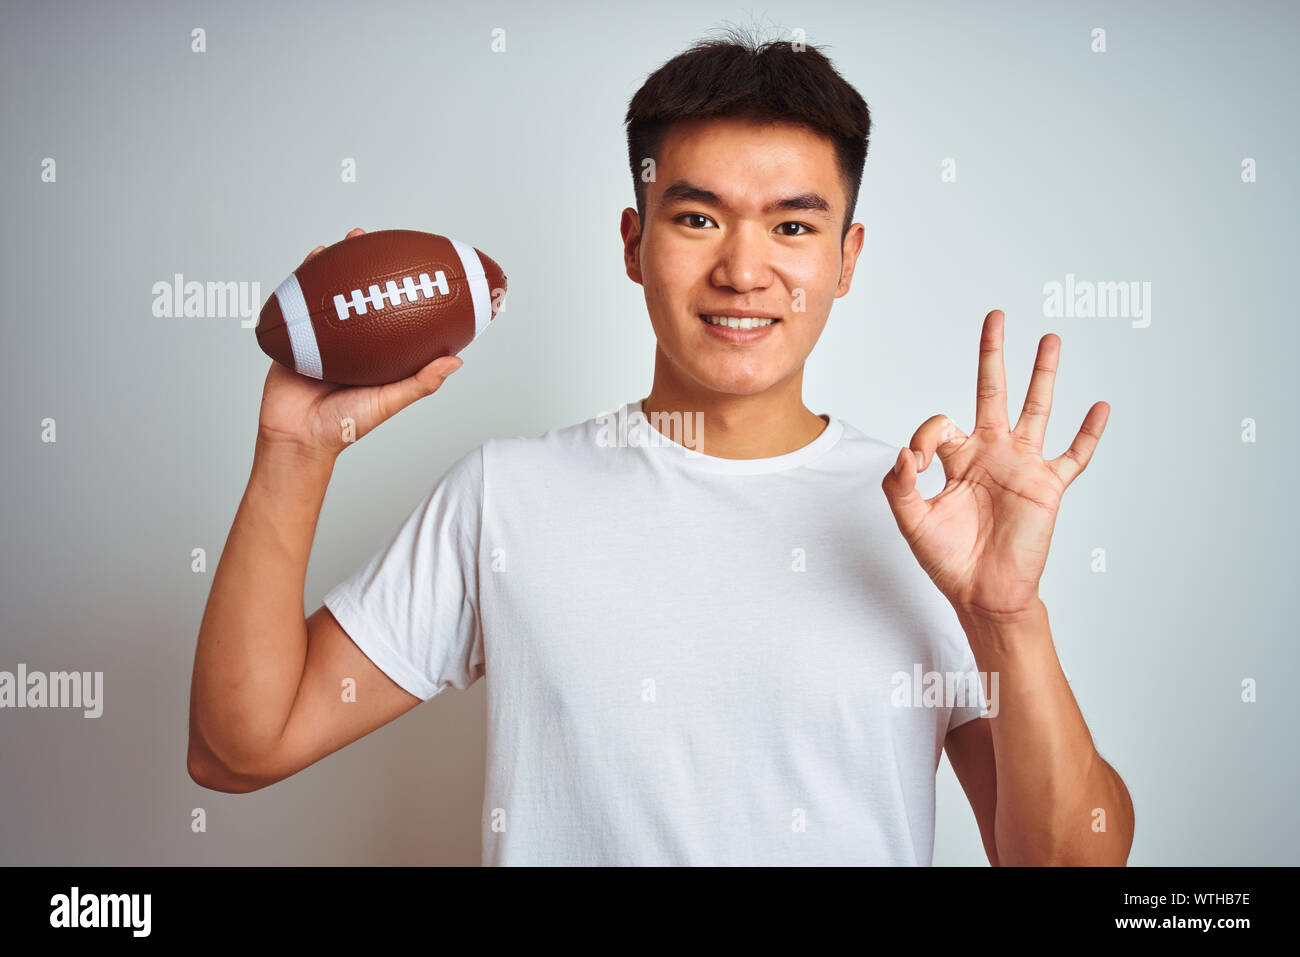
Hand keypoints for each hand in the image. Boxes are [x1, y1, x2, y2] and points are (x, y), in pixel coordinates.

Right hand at [255, 227, 463, 460]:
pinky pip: (299, 300)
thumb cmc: (343, 427)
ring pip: (333, 292)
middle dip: (376, 266)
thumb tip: (456, 360)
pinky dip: (306, 277)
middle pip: (363, 295)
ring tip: (354, 238)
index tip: (426, 269)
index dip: (409, 293)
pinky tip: (316, 257)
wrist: (296, 438)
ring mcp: (322, 334)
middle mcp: (351, 339)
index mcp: (375, 352)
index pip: (396, 316)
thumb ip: (419, 383)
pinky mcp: (294, 334)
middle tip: (390, 241)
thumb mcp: (387, 402)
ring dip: (343, 262)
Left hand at [881, 309, 1108, 622]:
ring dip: (1043, 374)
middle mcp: (990, 454)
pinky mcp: (1048, 486)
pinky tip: (1100, 408)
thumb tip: (906, 452)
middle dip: (992, 355)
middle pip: (992, 392)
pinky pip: (1075, 455)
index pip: (940, 423)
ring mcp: (1022, 466)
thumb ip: (900, 485)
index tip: (917, 461)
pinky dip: (1089, 433)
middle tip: (996, 317)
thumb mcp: (911, 521)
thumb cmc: (947, 560)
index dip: (925, 435)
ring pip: (1036, 409)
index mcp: (955, 459)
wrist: (983, 594)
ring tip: (1050, 339)